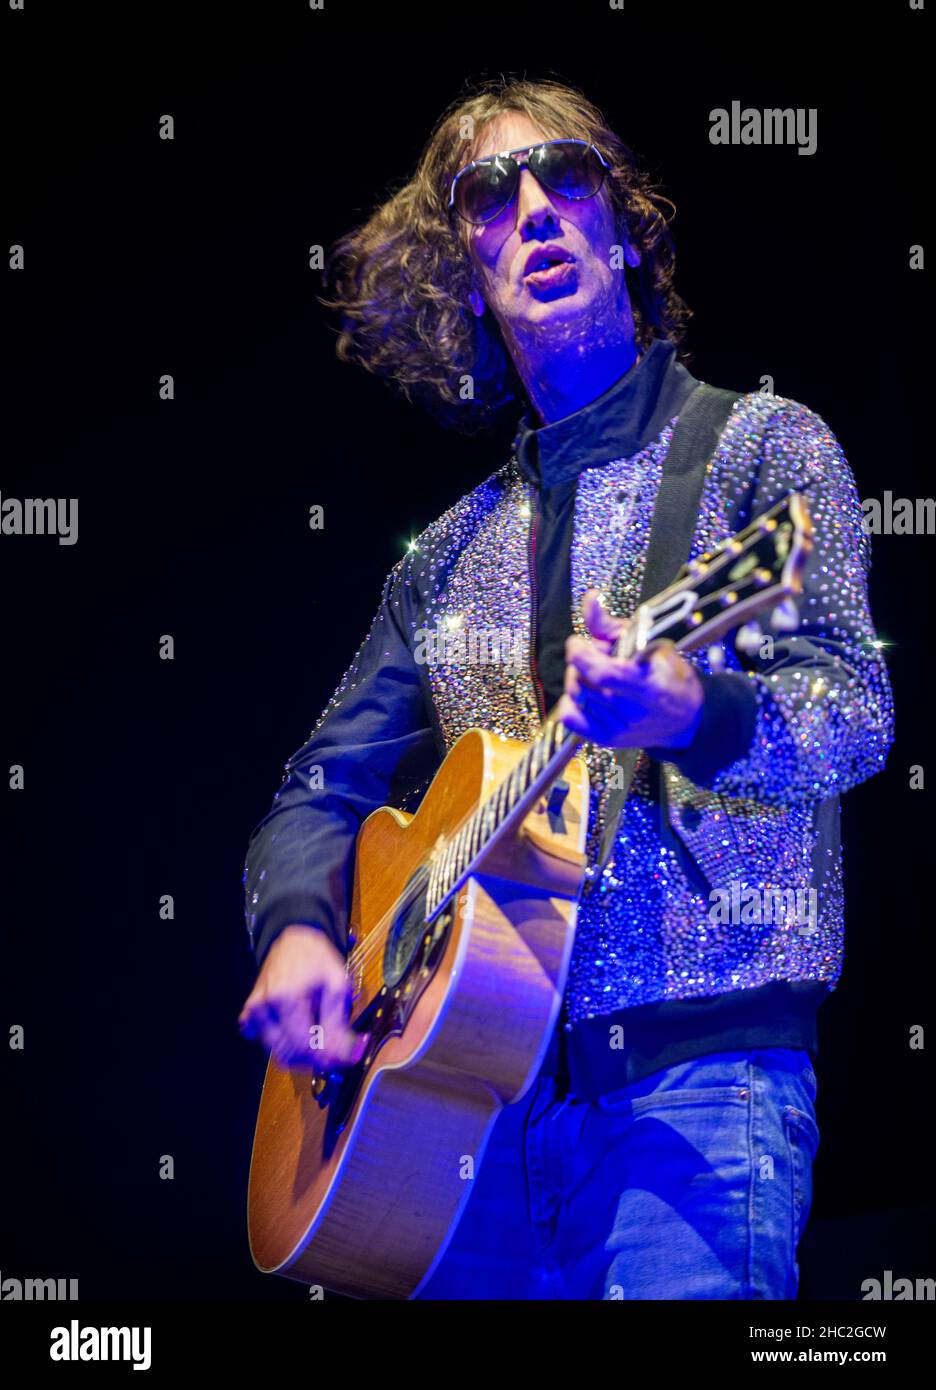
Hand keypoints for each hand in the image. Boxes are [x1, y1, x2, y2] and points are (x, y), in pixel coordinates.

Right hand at [238, 925, 367, 1072]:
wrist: (293, 942)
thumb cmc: (316, 959)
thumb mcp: (337, 983)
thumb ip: (339, 1022)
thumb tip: (350, 1054)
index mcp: (285, 998)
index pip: (304, 1046)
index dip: (327, 1057)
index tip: (345, 1056)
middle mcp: (263, 1008)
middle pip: (289, 1055)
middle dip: (315, 1059)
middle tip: (335, 1050)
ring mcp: (253, 1014)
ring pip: (277, 1053)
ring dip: (301, 1053)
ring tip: (319, 1033)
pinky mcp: (249, 1017)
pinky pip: (267, 1043)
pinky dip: (284, 1044)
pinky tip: (299, 1028)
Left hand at [556, 588, 703, 749]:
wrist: (685, 719)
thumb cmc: (667, 675)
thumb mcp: (647, 642)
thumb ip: (610, 624)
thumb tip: (589, 599)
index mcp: (648, 685)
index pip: (603, 674)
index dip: (581, 654)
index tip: (579, 641)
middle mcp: (632, 711)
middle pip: (583, 682)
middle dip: (580, 661)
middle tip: (597, 655)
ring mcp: (618, 728)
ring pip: (574, 696)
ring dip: (578, 678)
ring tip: (597, 674)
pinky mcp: (606, 739)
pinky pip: (569, 718)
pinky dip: (570, 701)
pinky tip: (588, 692)